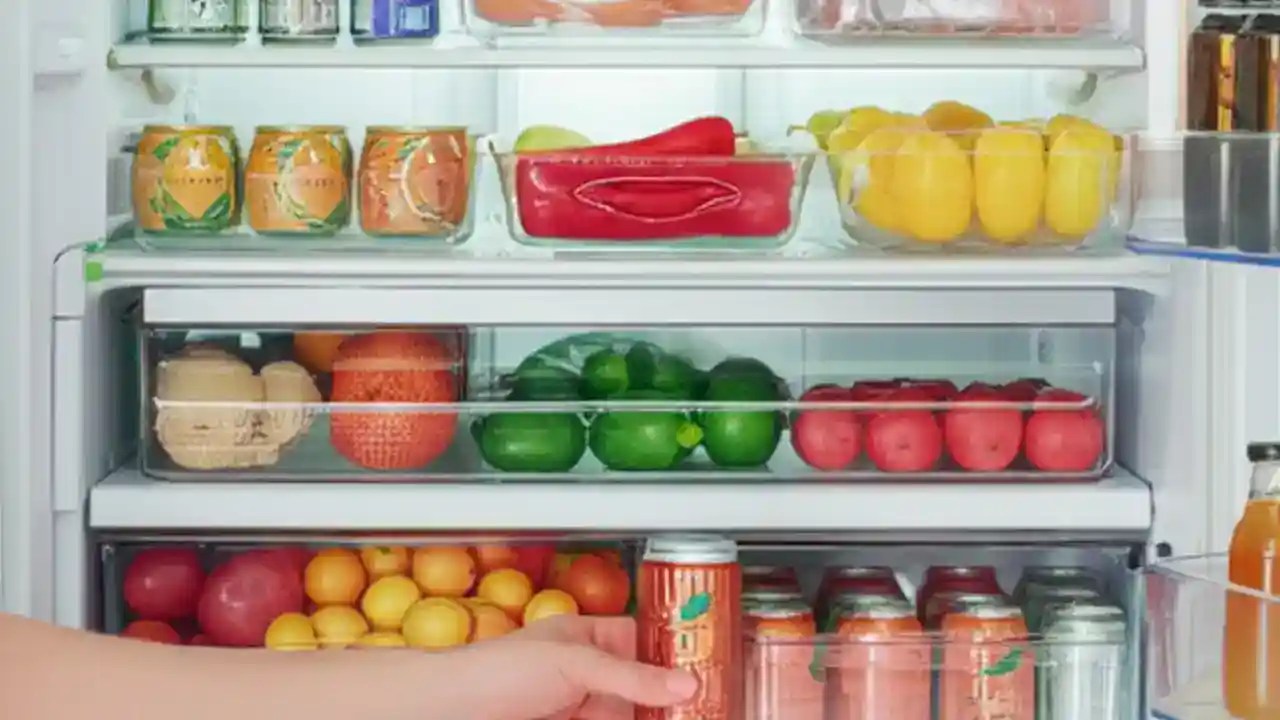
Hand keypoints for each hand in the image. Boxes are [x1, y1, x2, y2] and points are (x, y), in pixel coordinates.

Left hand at [443, 615, 697, 719]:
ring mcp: (584, 709)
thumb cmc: (500, 672)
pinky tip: (666, 719)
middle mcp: (590, 675)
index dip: (676, 652)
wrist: (451, 713)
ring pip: (635, 712)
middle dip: (676, 698)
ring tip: (700, 713)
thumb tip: (686, 683)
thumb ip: (631, 676)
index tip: (712, 666)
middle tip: (714, 706)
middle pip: (647, 687)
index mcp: (589, 638)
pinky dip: (642, 719)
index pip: (645, 640)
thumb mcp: (572, 664)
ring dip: (663, 712)